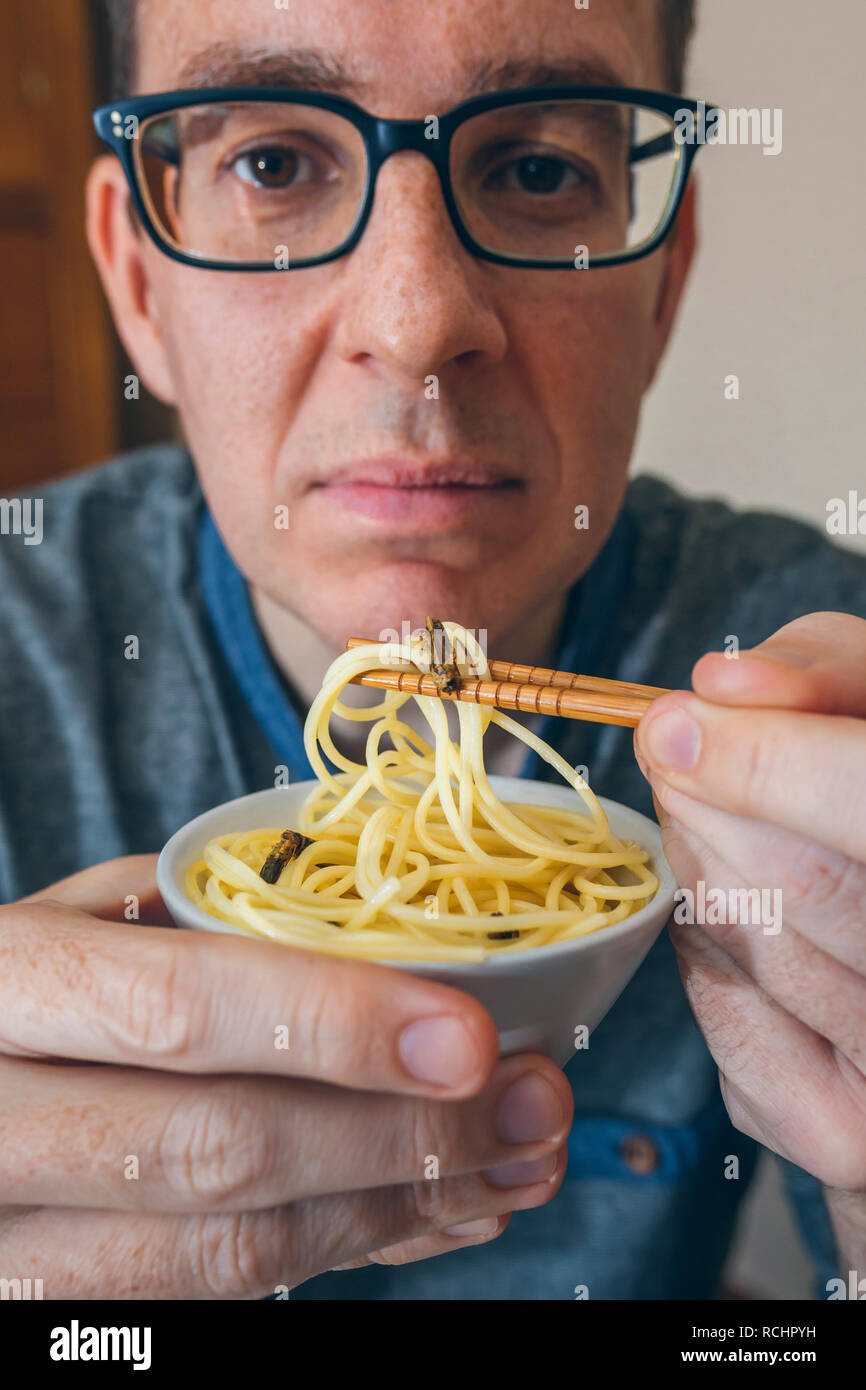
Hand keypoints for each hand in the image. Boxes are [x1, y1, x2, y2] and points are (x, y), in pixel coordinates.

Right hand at [0, 857, 570, 1297]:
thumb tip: (387, 939)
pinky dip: (353, 1252)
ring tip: (515, 1166)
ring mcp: (13, 1243)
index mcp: (5, 986)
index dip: (334, 1026)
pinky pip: (226, 1298)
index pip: (178, 1009)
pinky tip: (435, 1215)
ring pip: (231, 1250)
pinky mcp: (55, 1314)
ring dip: (401, 1210)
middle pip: (222, 1150)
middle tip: (532, 1106)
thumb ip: (201, 914)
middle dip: (404, 1134)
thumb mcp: (80, 916)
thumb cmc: (21, 990)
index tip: (471, 1036)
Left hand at [634, 613, 865, 1266]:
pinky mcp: (841, 1135)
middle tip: (676, 753)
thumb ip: (826, 676)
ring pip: (755, 949)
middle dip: (712, 807)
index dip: (766, 762)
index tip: (674, 725)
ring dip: (703, 865)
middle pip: (805, 887)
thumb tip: (718, 687)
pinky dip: (708, 951)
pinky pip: (729, 1022)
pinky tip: (731, 908)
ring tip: (709, 815)